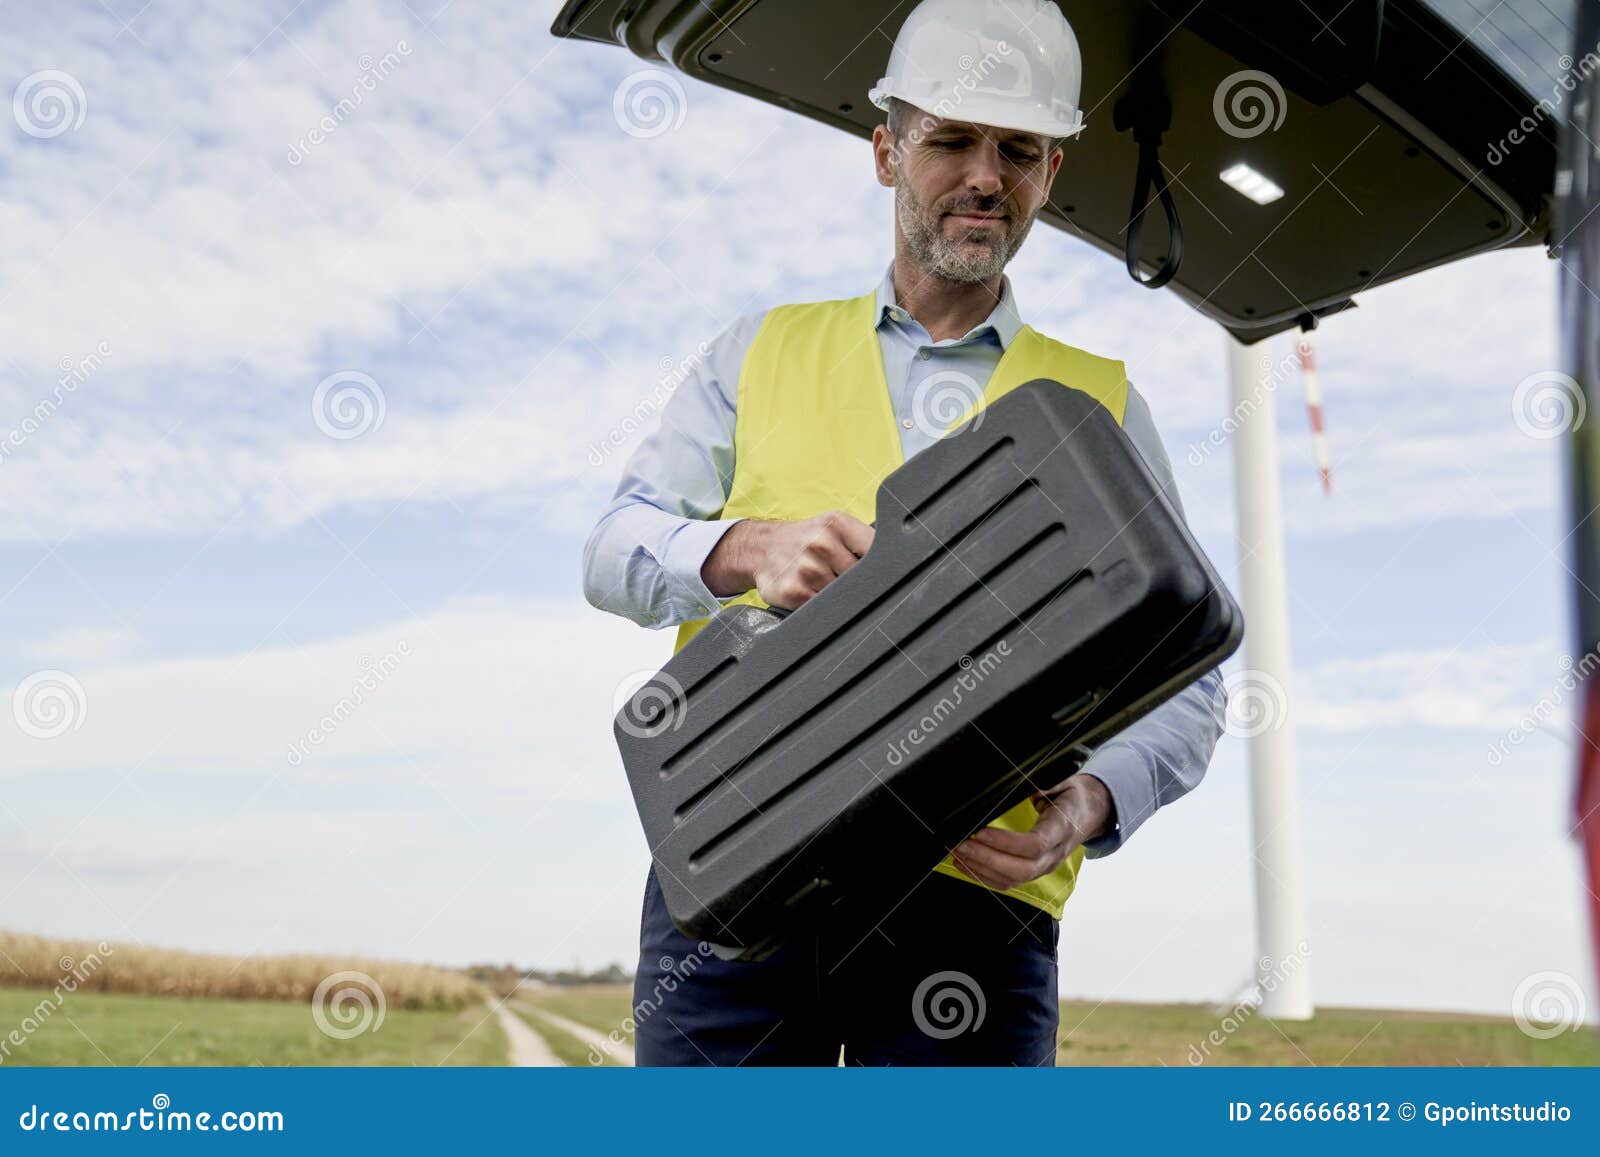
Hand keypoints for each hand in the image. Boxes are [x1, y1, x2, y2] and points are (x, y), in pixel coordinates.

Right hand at [701, 511, 874, 609]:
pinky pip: (822, 608)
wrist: (763, 548)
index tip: (884, 576)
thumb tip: (897, 568)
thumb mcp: (835, 528)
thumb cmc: (807, 540)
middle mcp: (820, 543)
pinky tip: (811, 591)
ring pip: (843, 595)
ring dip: (838, 595)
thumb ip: (864, 542)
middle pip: (861, 578)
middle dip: (857, 583)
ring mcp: (806, 568)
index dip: (883, 568)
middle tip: (842, 576)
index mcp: (837, 524)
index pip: (877, 551)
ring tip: (823, 581)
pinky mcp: (793, 592)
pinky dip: (820, 605)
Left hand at [950, 773, 1114, 890]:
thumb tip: (1030, 785)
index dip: (1006, 842)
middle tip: (961, 845)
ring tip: (957, 854)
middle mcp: (1054, 854)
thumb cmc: (1072, 797)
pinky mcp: (1034, 871)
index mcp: (1061, 829)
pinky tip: (965, 864)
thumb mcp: (1064, 783)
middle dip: (986, 859)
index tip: (981, 831)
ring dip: (980, 869)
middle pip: (1021, 870)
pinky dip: (983, 876)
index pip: (1034, 845)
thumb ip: (1048, 783)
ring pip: (1012, 880)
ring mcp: (1044, 866)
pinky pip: (1008, 882)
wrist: (1088, 813)